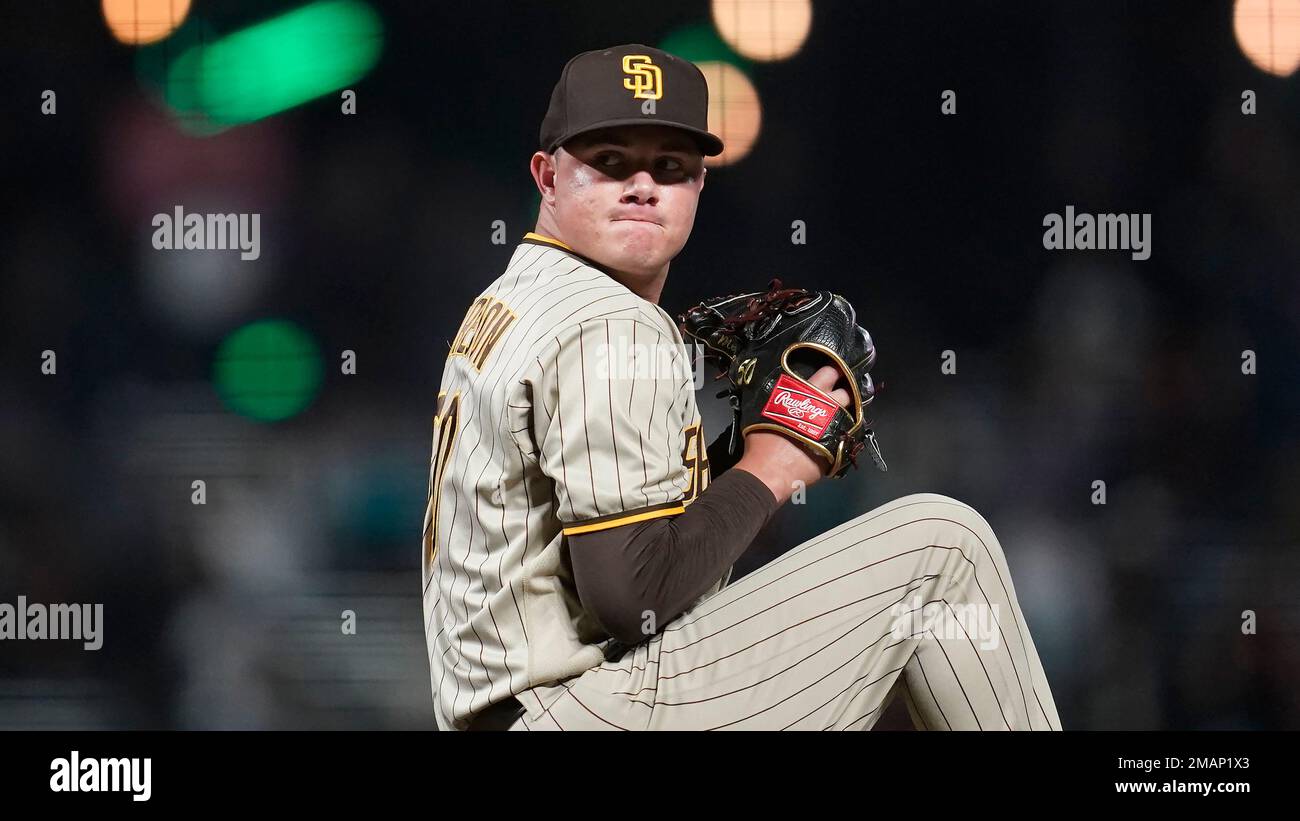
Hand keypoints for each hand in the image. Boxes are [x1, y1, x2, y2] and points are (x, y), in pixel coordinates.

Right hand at [733, 364, 850, 504]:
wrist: (770, 472)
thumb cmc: (762, 443)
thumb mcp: (762, 412)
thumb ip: (776, 401)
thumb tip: (777, 397)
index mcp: (805, 394)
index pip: (828, 373)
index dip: (833, 371)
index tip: (834, 372)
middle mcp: (825, 407)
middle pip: (846, 391)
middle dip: (846, 391)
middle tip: (840, 394)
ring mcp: (835, 428)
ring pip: (851, 414)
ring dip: (847, 413)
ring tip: (840, 417)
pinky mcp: (838, 447)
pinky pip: (847, 437)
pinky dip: (844, 435)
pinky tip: (838, 437)